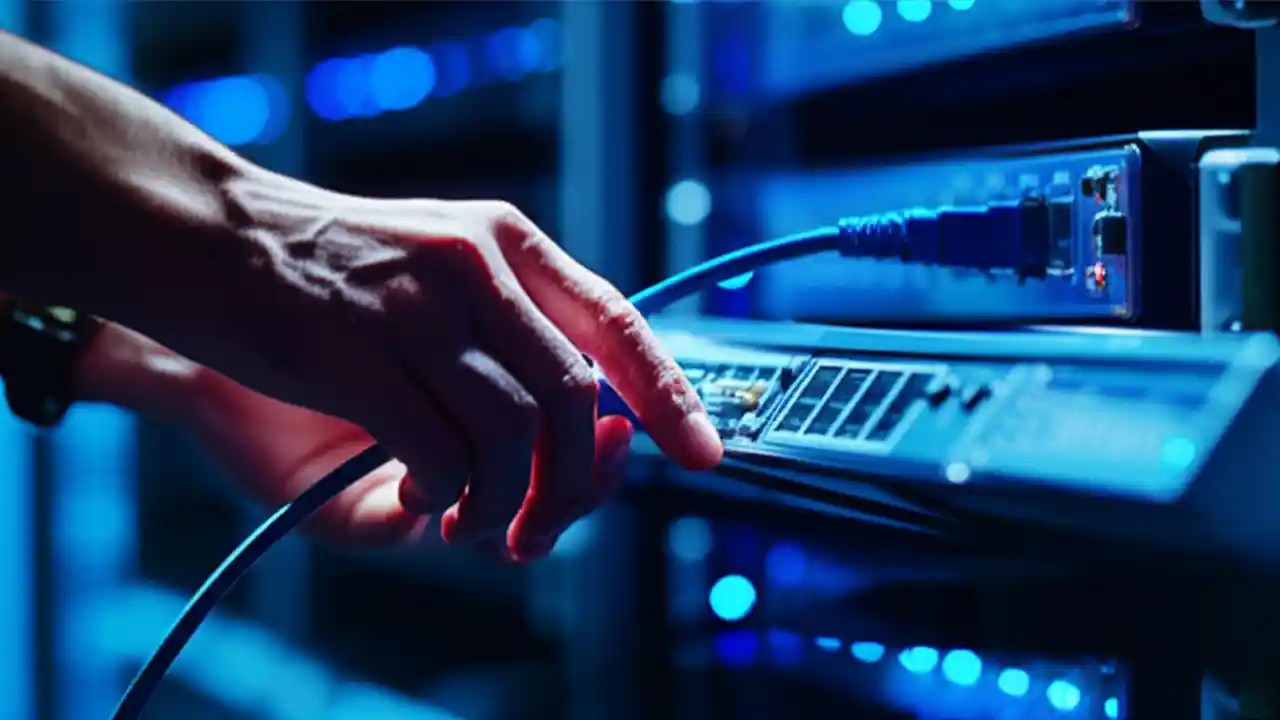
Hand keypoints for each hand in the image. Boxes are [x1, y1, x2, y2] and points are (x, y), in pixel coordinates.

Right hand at [102, 173, 722, 560]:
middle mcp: (476, 262)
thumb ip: (501, 396)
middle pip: (577, 395)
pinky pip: (443, 452)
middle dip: (577, 486)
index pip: (613, 319)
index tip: (702, 453)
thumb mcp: (427, 319)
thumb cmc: (320, 300)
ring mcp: (418, 302)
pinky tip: (418, 501)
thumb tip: (574, 479)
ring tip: (471, 524)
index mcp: (504, 245)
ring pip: (519, 431)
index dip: (666, 393)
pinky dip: (443, 498)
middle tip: (539, 532)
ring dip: (506, 506)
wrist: (197, 249)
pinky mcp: (356, 348)